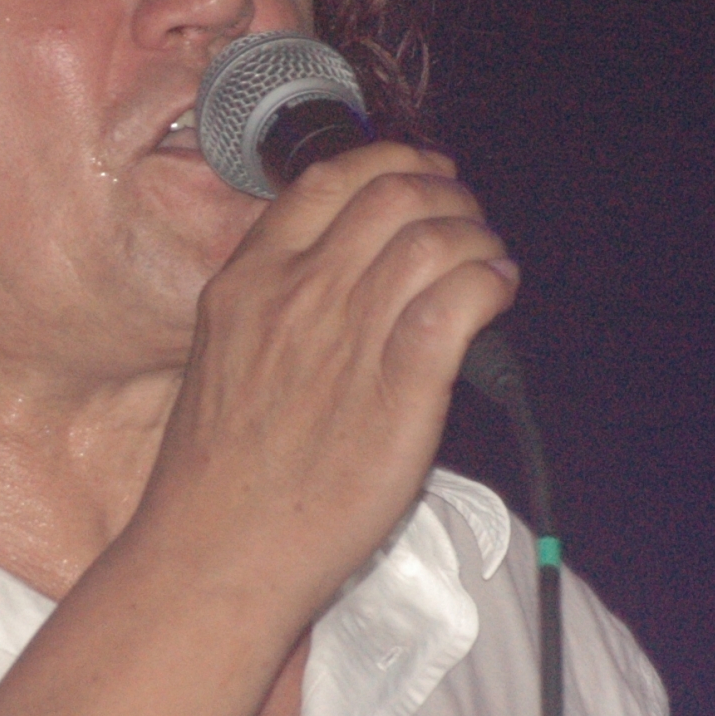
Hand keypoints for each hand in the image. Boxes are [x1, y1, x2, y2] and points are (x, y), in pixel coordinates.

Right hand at [136, 140, 515, 615]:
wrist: (216, 553)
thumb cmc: (216, 478)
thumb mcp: (222, 359)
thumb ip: (274, 308)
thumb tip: (337, 280)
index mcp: (248, 281)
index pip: (327, 179)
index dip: (390, 162)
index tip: (420, 176)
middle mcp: (298, 292)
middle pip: (393, 193)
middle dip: (446, 193)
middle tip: (466, 218)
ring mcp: (349, 334)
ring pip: (436, 235)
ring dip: (477, 236)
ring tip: (489, 261)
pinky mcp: (401, 383)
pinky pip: (462, 296)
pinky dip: (492, 281)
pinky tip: (498, 294)